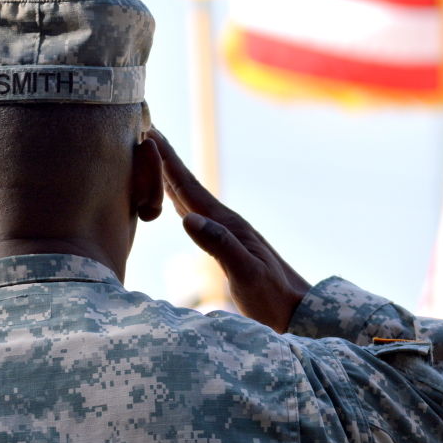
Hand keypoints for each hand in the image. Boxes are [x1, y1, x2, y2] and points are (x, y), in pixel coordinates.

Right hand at [147, 128, 310, 332]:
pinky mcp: (225, 245)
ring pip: (190, 197)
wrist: (297, 312)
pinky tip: (173, 200)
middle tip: (144, 130)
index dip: (168, 160)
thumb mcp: (246, 273)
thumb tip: (188, 219)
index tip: (150, 132)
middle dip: (165, 159)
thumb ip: (219, 245)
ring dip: (170, 176)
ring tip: (153, 158)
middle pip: (188, 184)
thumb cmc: (272, 298)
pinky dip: (178, 200)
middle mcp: (225, 222)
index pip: (189, 186)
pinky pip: (194, 213)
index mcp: (227, 224)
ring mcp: (225, 232)